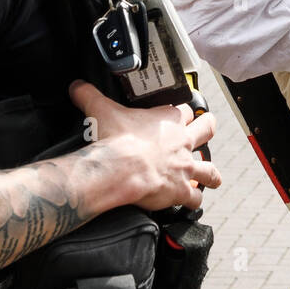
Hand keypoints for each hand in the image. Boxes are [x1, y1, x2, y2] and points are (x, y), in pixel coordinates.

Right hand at [69, 80, 220, 210]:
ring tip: (213, 178)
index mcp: (168, 119)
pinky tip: (191, 202)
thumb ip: (89, 96)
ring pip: (209, 168)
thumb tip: (76, 86)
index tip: (180, 113)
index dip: (182, 112)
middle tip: (206, 130)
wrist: (120, 169)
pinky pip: (194, 197)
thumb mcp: (101, 110)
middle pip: (207, 129)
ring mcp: (185, 166)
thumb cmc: (115, 140)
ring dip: (210, 174)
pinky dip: (194, 200)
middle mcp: (182, 141)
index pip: (184, 109)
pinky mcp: (181, 189)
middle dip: (207, 129)